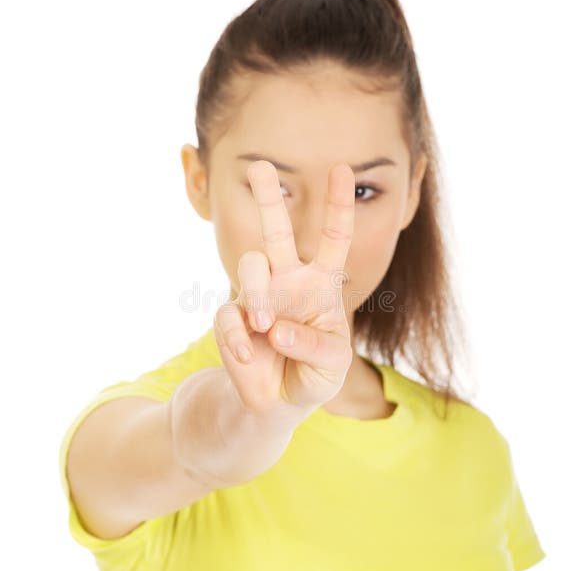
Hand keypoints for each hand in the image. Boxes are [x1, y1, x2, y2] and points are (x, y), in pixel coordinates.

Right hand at [213, 159, 355, 414]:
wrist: (278, 404)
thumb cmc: (314, 374)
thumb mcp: (332, 364)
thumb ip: (315, 345)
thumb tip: (276, 327)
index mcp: (321, 284)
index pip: (333, 238)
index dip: (338, 205)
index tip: (343, 168)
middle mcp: (286, 281)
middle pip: (276, 230)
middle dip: (268, 197)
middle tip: (259, 165)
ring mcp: (256, 297)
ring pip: (250, 264)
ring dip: (256, 294)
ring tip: (263, 326)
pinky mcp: (230, 319)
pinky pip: (227, 315)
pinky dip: (237, 340)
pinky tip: (248, 356)